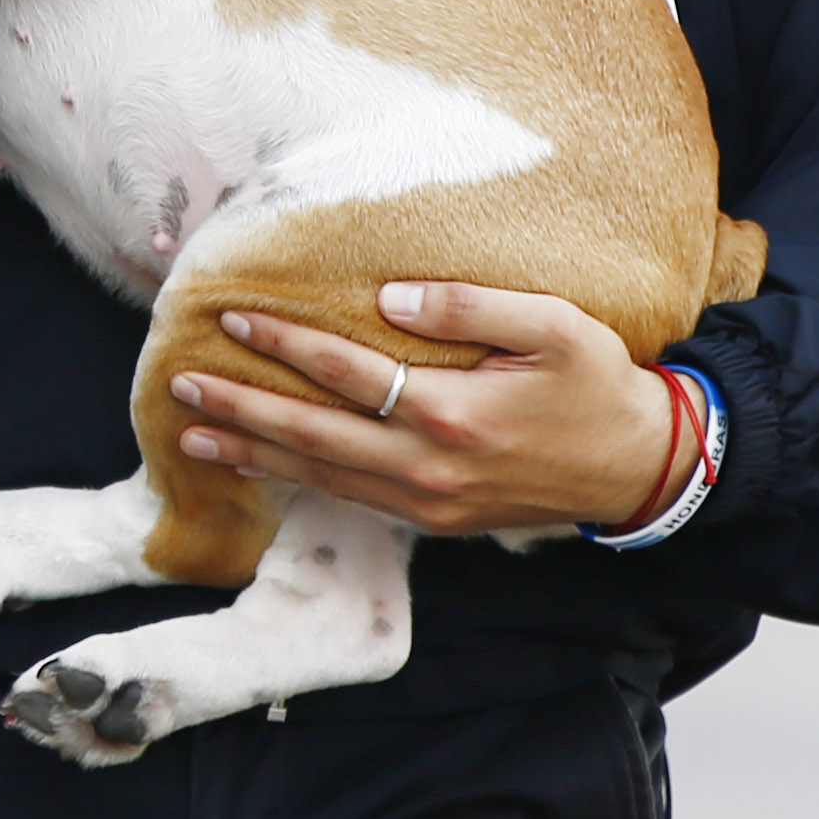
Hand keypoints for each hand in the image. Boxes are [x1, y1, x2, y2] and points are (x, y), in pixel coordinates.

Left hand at [169, 281, 683, 536]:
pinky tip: (259, 465)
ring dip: (252, 454)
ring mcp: (427, 502)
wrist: (637, 468)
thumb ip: (468, 307)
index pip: (346, 372)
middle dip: (240, 409)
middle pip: (312, 435)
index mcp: (453, 413)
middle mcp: (429, 466)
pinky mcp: (432, 521)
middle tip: (181, 384)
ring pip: (320, 476)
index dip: (285, 343)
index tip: (233, 318)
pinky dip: (295, 481)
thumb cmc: (596, 385)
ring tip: (191, 437)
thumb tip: (386, 298)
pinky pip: (347, 498)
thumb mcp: (552, 325)